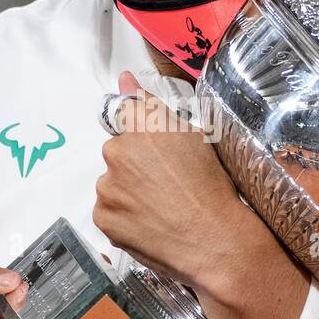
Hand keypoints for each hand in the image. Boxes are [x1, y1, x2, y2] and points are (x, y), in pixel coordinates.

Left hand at [94, 71, 247, 289]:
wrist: (214, 240)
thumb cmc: (212, 186)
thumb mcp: (194, 136)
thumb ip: (152, 106)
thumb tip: (125, 79)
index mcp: (142, 125)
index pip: (124, 111)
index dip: (139, 130)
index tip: (150, 146)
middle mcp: (117, 152)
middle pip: (118, 152)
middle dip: (136, 165)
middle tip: (166, 185)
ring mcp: (107, 187)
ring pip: (112, 183)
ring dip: (128, 192)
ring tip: (160, 208)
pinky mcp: (103, 218)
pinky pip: (109, 212)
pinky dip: (124, 217)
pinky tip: (150, 224)